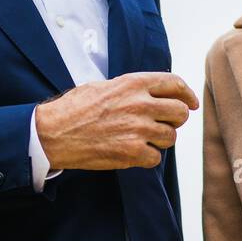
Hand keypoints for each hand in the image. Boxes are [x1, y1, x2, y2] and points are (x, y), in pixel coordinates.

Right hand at [34, 72, 198, 170]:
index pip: (174, 83)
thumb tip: (154, 94)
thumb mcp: (102, 87)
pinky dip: (145, 157)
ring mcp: (138, 129)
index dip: (186, 94)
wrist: (52, 133)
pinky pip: (156, 157)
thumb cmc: (72, 109)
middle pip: (180, 112)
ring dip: (158, 140)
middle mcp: (139, 104)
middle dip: (174, 120)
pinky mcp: (132, 152)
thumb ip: (130, 89)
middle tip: (161, 124)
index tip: (189, 103)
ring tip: (138, 138)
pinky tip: (129, 151)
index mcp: (132, 84)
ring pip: (171, 137)